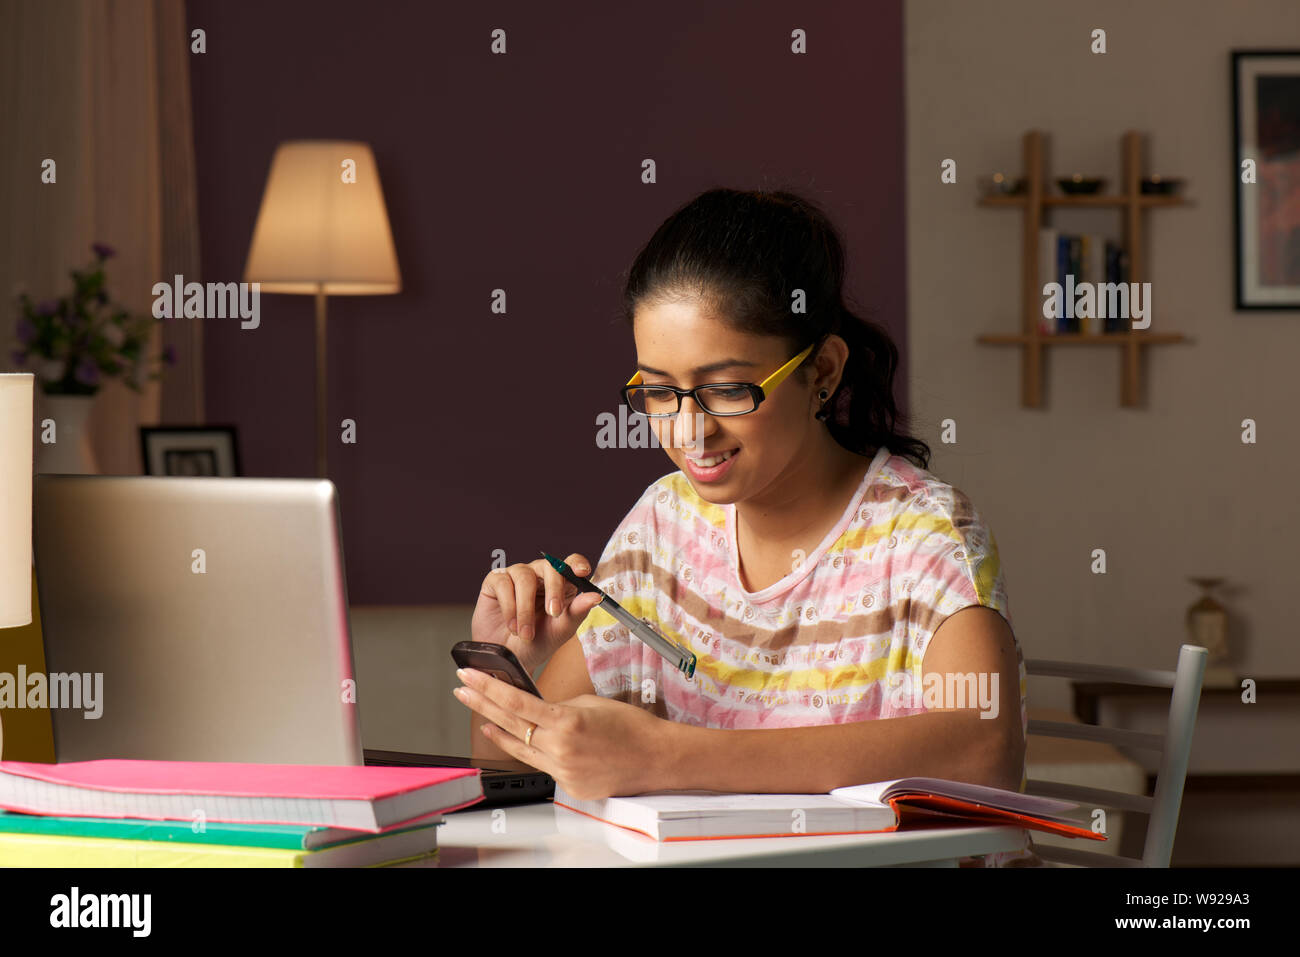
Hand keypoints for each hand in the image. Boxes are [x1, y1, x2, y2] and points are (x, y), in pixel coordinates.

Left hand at [453, 668, 673, 799]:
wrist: (655, 758)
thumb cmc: (631, 727)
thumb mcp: (591, 703)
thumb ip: (560, 706)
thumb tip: (540, 707)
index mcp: (566, 721)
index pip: (516, 701)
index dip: (488, 688)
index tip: (470, 676)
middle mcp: (559, 748)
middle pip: (510, 723)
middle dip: (482, 704)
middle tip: (462, 690)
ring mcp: (561, 770)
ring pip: (520, 747)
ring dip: (498, 730)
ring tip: (480, 716)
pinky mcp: (567, 785)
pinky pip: (540, 764)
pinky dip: (526, 749)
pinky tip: (515, 740)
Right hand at [471, 553, 604, 673]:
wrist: (507, 659)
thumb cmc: (536, 643)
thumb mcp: (560, 631)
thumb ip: (577, 612)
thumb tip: (596, 597)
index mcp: (561, 584)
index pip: (571, 563)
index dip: (576, 563)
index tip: (582, 572)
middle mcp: (540, 575)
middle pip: (549, 567)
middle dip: (553, 590)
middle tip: (553, 613)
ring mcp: (517, 576)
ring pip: (525, 578)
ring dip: (526, 609)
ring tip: (525, 633)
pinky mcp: (496, 581)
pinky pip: (504, 584)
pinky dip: (509, 608)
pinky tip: (511, 625)